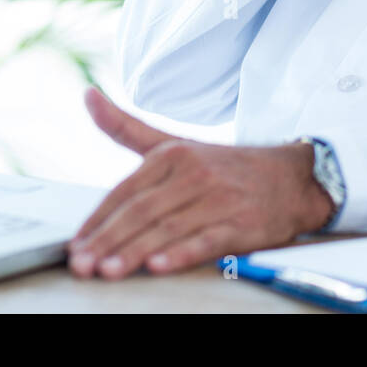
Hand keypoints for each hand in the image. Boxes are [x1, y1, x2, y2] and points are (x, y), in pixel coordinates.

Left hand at [67, 88, 334, 279]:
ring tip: (108, 270)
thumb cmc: (225, 166)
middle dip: (107, 240)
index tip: (75, 245)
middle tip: (81, 264)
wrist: (291, 177)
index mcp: (173, 154)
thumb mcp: (175, 143)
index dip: (97, 219)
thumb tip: (88, 95)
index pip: (125, 191)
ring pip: (168, 228)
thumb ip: (127, 126)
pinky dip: (182, 254)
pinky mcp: (243, 223)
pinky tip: (160, 266)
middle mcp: (194, 173)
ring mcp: (219, 199)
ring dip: (135, 251)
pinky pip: (207, 240)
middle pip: (142, 211)